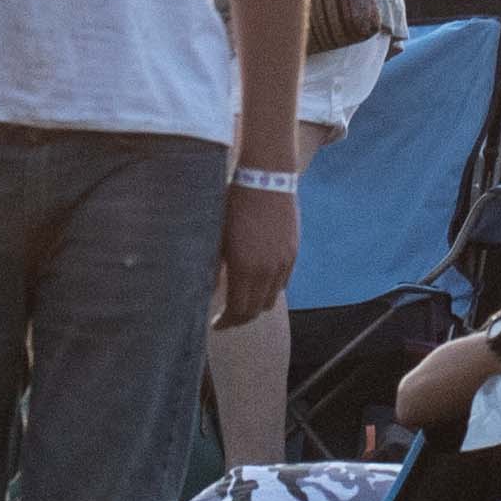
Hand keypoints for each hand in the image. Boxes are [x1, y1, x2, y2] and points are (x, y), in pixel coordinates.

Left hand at [214, 180, 294, 327]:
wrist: (266, 176)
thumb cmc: (234, 203)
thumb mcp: (216, 234)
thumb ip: (212, 268)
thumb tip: (206, 292)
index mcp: (245, 267)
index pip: (238, 311)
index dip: (226, 322)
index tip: (216, 324)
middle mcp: (268, 270)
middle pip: (256, 310)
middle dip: (239, 318)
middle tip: (226, 317)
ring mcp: (284, 262)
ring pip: (271, 299)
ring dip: (256, 304)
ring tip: (241, 299)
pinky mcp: (293, 253)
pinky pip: (283, 283)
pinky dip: (269, 288)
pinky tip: (256, 280)